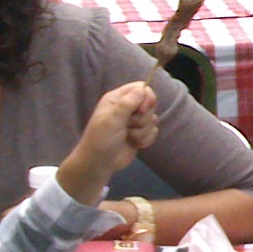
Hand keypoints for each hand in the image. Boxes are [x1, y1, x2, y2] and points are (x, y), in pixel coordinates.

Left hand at [58, 81, 160, 200]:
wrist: (99, 163)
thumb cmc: (101, 139)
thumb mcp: (112, 119)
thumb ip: (128, 103)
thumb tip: (144, 89)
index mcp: (117, 99)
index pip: (141, 87)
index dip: (146, 97)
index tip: (142, 109)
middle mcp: (126, 108)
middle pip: (149, 104)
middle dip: (143, 118)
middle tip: (129, 126)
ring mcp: (133, 121)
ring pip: (152, 119)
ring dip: (143, 131)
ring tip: (129, 137)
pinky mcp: (139, 134)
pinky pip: (153, 131)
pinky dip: (146, 139)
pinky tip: (135, 144)